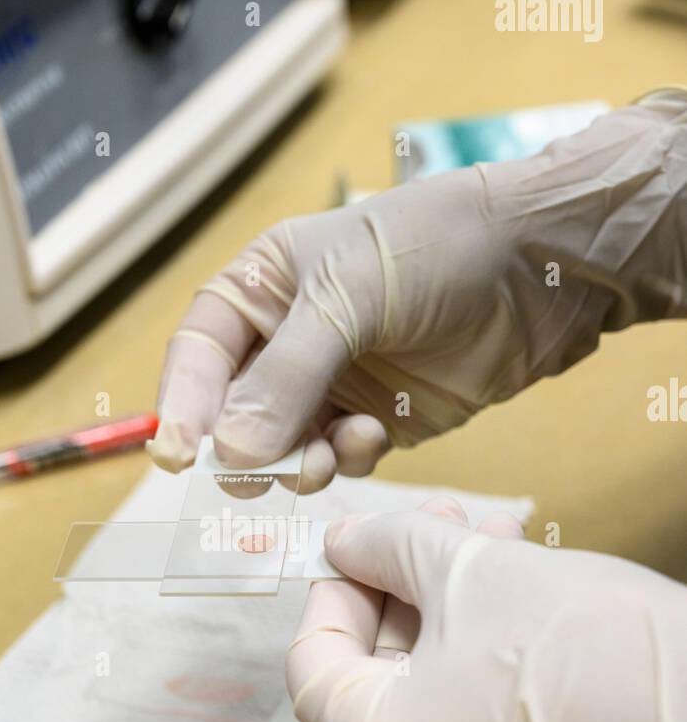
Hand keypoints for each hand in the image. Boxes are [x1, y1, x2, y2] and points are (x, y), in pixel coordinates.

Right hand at [149, 91, 686, 491]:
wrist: (541, 266)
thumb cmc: (440, 245)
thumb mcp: (350, 295)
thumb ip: (287, 375)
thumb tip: (228, 451)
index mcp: (265, 287)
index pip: (199, 352)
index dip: (183, 404)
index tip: (180, 457)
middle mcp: (289, 339)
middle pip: (233, 410)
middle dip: (241, 447)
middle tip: (252, 476)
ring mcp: (334, 383)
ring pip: (282, 446)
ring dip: (294, 462)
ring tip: (321, 459)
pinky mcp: (379, 421)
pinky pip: (337, 459)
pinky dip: (345, 460)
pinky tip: (372, 437)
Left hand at [286, 499, 686, 721]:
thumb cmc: (581, 651)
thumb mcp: (470, 571)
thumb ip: (390, 548)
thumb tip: (346, 541)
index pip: (313, 663)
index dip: (337, 590)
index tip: (368, 546)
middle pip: (375, 683)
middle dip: (406, 592)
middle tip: (444, 528)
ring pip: (431, 707)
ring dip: (450, 623)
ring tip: (495, 550)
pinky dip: (482, 679)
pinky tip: (524, 612)